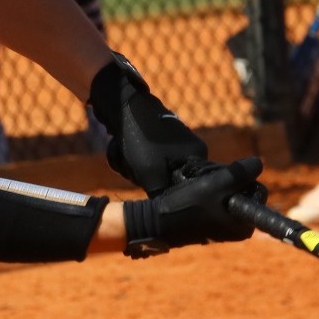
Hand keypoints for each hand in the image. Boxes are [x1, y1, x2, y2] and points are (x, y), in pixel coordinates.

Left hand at [87, 53, 207, 195]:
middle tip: (135, 165)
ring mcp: (172, 143)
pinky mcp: (155, 138)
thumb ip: (164, 196)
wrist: (120, 102)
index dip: (164, 190)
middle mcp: (190, 149)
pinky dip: (128, 158)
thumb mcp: (152, 174)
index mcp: (199, 155)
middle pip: (165, 181)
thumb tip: (170, 216)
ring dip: (132, 167)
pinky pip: (141, 160)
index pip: (186, 189)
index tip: (150, 184)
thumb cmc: (140, 138)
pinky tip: (122, 147)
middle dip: (144, 177)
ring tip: (126, 153)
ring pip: (149, 172)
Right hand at [121, 158, 267, 257]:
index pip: (258, 192)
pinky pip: (216, 200)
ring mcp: (222, 227)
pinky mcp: (209, 223)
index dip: (243, 179)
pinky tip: (193, 192)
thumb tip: (258, 163)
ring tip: (199, 186)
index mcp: (244, 227)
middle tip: (210, 181)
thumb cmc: (189, 204)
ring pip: (229, 194)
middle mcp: (236, 231)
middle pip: (244, 192)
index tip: (223, 180)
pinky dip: (208, 192)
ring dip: (217, 184)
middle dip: (230, 182)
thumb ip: (242, 172)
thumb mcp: (219, 183)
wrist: (157, 220)